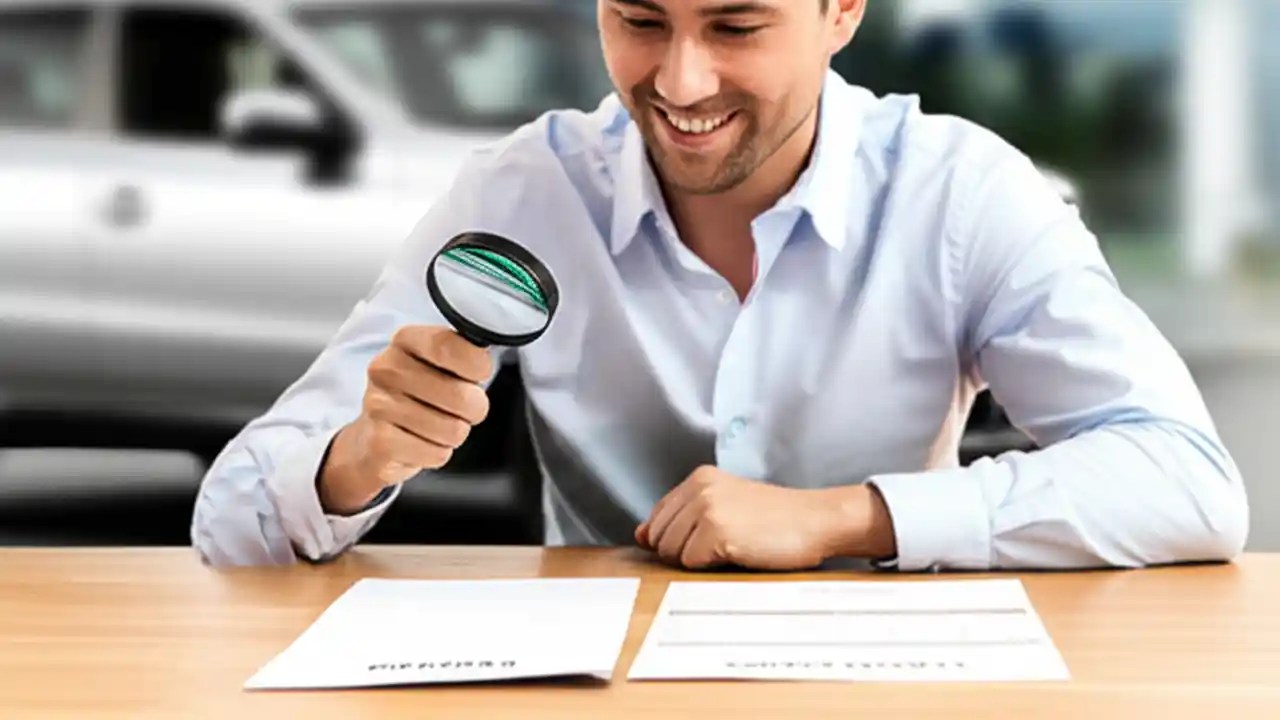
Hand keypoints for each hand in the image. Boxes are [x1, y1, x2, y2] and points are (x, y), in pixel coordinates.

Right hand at [318, 326, 492, 513]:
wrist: (376, 438)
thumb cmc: (420, 395)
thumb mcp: (442, 363)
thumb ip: (465, 353)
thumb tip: (484, 359)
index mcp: (405, 340)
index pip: (449, 346)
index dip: (477, 365)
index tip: (480, 372)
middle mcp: (385, 369)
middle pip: (461, 396)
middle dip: (473, 408)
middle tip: (459, 408)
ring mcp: (378, 406)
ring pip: (453, 430)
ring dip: (454, 433)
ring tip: (436, 425)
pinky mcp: (380, 443)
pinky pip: (437, 454)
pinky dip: (437, 453)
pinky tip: (420, 443)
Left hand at [636, 466, 895, 570]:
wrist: (815, 521)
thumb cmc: (774, 520)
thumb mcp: (724, 507)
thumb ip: (681, 517)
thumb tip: (640, 535)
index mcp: (698, 478)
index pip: (656, 518)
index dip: (673, 539)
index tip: (701, 542)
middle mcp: (698, 488)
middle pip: (659, 537)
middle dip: (683, 551)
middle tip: (723, 545)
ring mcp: (706, 508)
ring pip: (672, 552)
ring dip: (697, 559)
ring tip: (732, 547)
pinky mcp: (716, 531)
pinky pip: (691, 563)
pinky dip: (712, 566)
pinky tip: (739, 553)